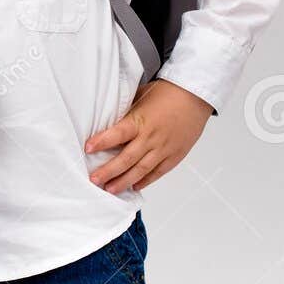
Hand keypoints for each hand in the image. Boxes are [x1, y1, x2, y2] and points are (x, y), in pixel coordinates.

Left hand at [85, 79, 213, 194]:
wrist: (195, 96)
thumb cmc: (166, 93)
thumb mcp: (140, 97)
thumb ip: (125, 112)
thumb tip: (105, 120)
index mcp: (141, 120)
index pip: (118, 134)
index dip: (102, 142)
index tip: (88, 148)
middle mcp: (152, 137)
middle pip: (127, 158)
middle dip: (109, 171)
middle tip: (94, 179)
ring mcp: (164, 148)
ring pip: (141, 170)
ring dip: (124, 181)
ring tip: (110, 189)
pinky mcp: (175, 155)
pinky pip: (158, 172)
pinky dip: (146, 180)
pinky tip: (134, 186)